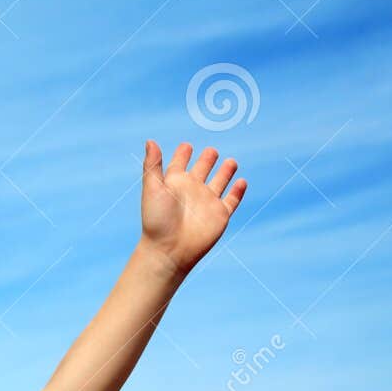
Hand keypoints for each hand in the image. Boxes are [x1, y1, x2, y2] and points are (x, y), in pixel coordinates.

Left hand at [139, 141, 245, 275]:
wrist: (169, 250)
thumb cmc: (157, 220)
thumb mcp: (152, 188)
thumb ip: (152, 165)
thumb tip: (150, 141)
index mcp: (175, 183)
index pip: (179, 163)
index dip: (183, 154)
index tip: (186, 146)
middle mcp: (192, 191)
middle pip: (202, 170)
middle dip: (207, 160)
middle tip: (211, 151)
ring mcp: (207, 202)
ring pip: (219, 182)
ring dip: (225, 172)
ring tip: (231, 161)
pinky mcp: (220, 214)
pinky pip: (232, 200)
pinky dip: (238, 191)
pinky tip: (241, 181)